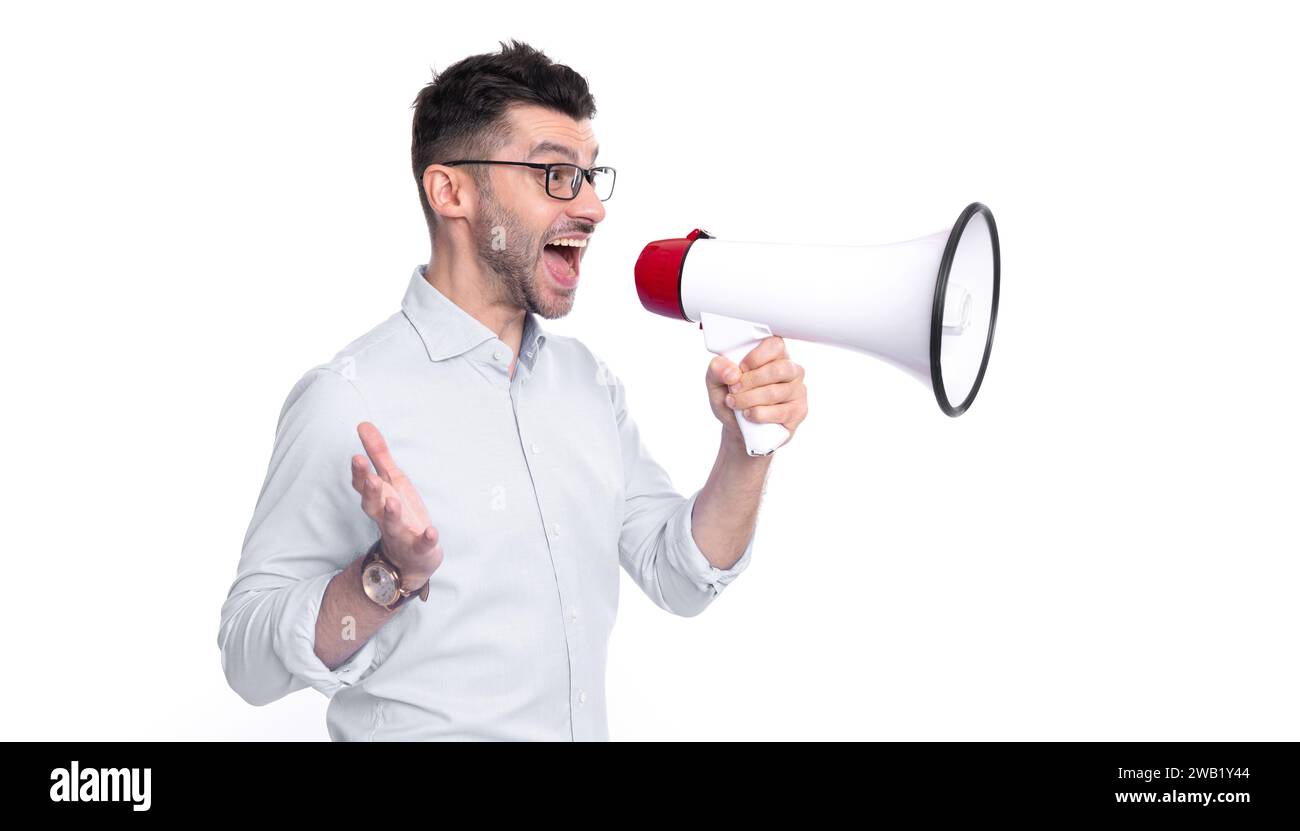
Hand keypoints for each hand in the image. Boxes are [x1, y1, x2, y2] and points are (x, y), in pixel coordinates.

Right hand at [351, 421, 442, 589]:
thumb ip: (378, 454)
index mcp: (378, 499)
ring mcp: (402, 533)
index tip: (356, 457)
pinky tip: (432, 531)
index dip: (360, 473)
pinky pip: (422, 544)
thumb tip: (363, 424)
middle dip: (371, 492)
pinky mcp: (419, 548)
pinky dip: (427, 538)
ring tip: (393, 502)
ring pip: (393, 524)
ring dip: (392, 514)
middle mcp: (385, 517)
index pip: (364, 485)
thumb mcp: (391, 481)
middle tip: (370, 479)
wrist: (410, 559)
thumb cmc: (398, 513)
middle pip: (373, 505)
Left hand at [706, 335, 807, 447]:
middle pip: (778, 369)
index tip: (740, 368)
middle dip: (750, 381)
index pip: (775, 345)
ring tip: (735, 404)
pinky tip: (748, 414)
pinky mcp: (798, 411)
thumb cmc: (733, 399)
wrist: (740, 430)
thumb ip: (717, 370)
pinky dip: (759, 414)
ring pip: (776, 392)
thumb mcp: (717, 383)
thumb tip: (732, 372)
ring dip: (749, 399)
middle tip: (733, 390)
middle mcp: (790, 370)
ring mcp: (797, 391)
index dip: (756, 357)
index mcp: (774, 355)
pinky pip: (781, 412)